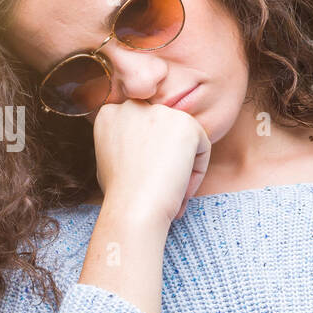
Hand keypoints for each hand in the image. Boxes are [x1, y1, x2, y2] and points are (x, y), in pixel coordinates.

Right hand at [92, 99, 211, 230]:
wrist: (133, 207)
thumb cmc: (121, 195)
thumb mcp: (112, 161)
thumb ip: (125, 143)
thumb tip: (143, 146)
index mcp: (110, 113)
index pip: (141, 130)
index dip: (148, 158)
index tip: (147, 180)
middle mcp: (133, 106)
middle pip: (163, 132)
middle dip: (167, 159)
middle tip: (163, 189)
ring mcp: (159, 111)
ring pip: (183, 139)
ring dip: (183, 166)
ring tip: (172, 192)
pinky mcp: (186, 123)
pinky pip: (202, 146)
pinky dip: (197, 171)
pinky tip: (182, 187)